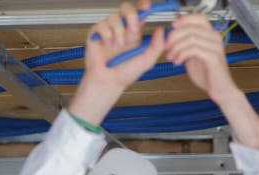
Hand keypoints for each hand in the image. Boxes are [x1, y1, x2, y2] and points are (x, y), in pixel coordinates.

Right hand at [69, 1, 167, 125]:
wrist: (108, 82)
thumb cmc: (126, 73)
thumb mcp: (147, 61)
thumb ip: (157, 46)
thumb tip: (162, 30)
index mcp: (135, 34)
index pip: (139, 13)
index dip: (143, 5)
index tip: (147, 5)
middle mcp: (122, 29)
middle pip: (126, 8)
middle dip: (131, 18)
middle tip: (133, 33)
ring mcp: (109, 30)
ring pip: (114, 17)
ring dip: (119, 32)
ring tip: (118, 46)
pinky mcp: (96, 33)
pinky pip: (102, 25)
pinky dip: (107, 35)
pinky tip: (107, 44)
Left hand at [165, 14, 237, 101]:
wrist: (220, 90)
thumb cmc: (208, 75)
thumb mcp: (193, 56)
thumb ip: (186, 44)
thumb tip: (171, 36)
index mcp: (211, 35)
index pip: (198, 18)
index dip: (184, 20)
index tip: (172, 27)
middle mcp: (215, 38)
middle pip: (190, 28)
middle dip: (174, 37)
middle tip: (167, 47)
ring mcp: (215, 47)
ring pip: (190, 38)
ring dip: (176, 47)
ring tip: (172, 57)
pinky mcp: (213, 58)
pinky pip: (193, 49)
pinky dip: (181, 55)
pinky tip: (178, 62)